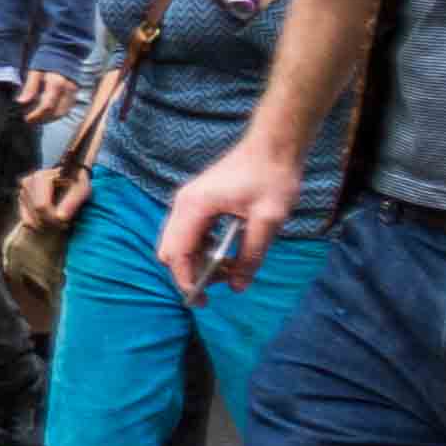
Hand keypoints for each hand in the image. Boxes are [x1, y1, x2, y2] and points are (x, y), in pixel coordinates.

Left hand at [16, 66, 78, 128]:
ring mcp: (73, 93)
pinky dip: (57, 114)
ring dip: (50, 119)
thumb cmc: (46, 61)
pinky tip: (47, 114)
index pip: (47, 106)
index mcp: (57, 84)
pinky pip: (67, 109)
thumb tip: (21, 102)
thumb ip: (30, 87)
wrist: (64, 51)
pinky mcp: (75, 93)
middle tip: (30, 120)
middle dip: (43, 119)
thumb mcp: (35, 71)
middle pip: (56, 112)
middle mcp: (68, 90)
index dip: (36, 115)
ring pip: (63, 112)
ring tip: (37, 119)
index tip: (26, 118)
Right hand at [157, 137, 298, 293]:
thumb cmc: (272, 178)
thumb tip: (239, 287)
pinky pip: (191, 232)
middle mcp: (183, 204)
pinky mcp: (198, 200)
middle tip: (221, 285)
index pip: (177, 253)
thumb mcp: (268, 220)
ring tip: (231, 270)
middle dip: (190, 272)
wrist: (275, 145)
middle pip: (171, 250)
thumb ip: (251, 255)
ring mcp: (189, 201)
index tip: (203, 300)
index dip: (187, 279)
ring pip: (179, 242)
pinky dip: (204, 248)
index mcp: (195, 207)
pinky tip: (228, 252)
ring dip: (199, 260)